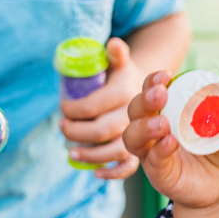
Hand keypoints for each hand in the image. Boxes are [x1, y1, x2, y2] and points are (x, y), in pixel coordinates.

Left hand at [60, 37, 143, 179]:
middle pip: (100, 131)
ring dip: (88, 154)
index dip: (72, 108)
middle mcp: (133, 117)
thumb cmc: (128, 79)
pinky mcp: (141, 152)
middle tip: (62, 126)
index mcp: (127, 93)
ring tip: (71, 150)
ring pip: (112, 152)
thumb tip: (112, 43)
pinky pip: (128, 168)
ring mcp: (139, 136)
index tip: (63, 106)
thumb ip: (117, 55)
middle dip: (75, 131)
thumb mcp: (124, 64)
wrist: (156, 95)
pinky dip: (112, 173)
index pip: (92, 105)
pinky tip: (96, 173)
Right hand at [123, 71, 218, 217]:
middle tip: (160, 94)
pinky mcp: (157, 173)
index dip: (153, 82)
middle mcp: (152, 130)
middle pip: (135, 110)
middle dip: (145, 99)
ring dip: (145, 126)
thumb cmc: (218, 150)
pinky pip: (151, 160)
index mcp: (166, 112)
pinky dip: (159, 150)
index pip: (151, 91)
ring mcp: (151, 152)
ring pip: (132, 136)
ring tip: (163, 124)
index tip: (165, 76)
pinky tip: (170, 142)